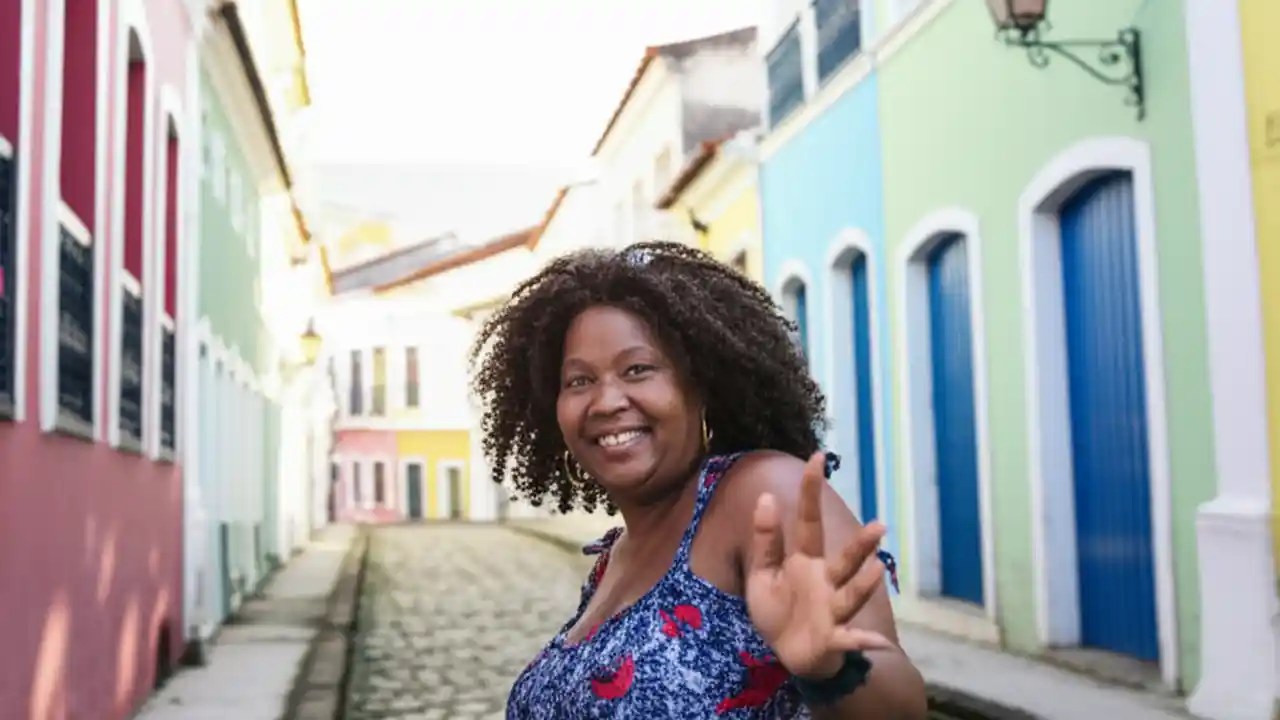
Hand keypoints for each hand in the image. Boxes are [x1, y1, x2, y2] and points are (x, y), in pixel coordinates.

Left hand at [745, 453, 893, 680]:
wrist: (788, 653)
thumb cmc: (779, 610)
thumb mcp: (762, 574)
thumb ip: (766, 541)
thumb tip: (766, 496)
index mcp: (805, 562)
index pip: (809, 522)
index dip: (811, 491)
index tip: (816, 457)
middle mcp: (825, 582)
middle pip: (844, 559)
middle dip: (861, 544)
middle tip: (879, 525)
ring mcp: (832, 610)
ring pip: (850, 594)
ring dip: (863, 585)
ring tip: (876, 570)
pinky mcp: (833, 638)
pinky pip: (850, 639)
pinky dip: (863, 641)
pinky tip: (879, 642)